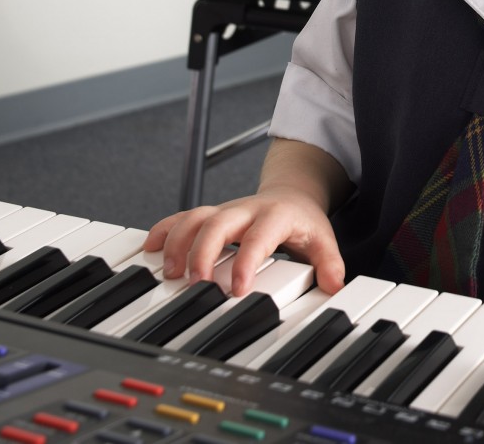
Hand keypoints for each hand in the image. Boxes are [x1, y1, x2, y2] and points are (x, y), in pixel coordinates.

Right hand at [144, 187, 345, 297]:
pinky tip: (148, 249)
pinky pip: (181, 217)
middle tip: (194, 282)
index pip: (258, 237)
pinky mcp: (209, 215)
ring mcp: (224, 211)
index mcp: (275, 216)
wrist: (291, 195)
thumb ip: (329, 263)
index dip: (245, 261)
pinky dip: (163, 230)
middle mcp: (245, 210)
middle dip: (202, 252)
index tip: (235, 289)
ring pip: (194, 217)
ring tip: (168, 273)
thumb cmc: (303, 222)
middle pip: (217, 222)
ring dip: (177, 242)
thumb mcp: (323, 239)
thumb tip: (335, 286)